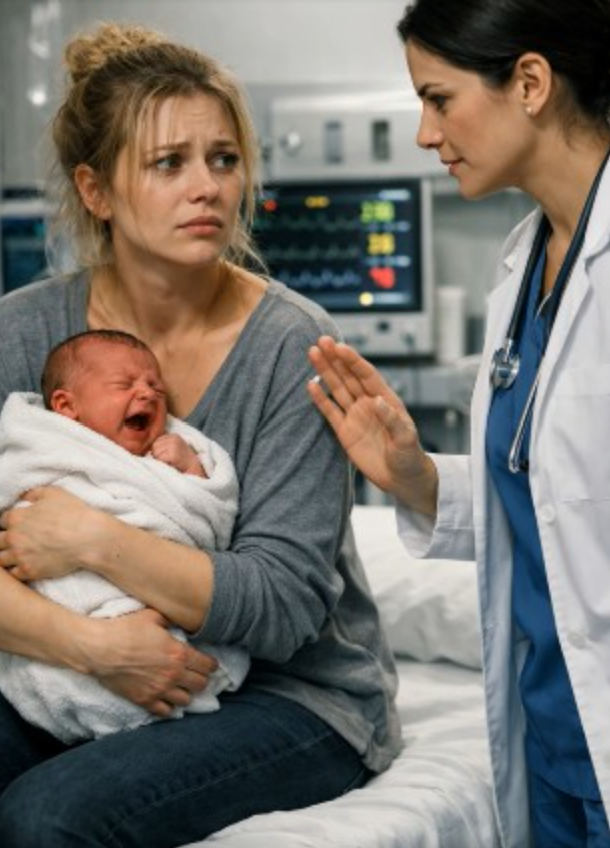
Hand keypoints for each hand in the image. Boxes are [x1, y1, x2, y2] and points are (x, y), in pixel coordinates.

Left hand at [0, 487, 102, 581]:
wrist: (88, 538)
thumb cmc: (73, 514)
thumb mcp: (54, 493)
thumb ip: (33, 493)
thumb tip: (23, 496)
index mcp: (17, 517)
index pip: (2, 520)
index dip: (10, 522)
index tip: (18, 525)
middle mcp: (14, 537)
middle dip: (4, 540)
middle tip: (17, 541)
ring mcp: (20, 556)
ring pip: (0, 559)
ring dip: (6, 556)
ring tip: (17, 555)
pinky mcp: (29, 571)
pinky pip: (13, 574)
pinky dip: (16, 571)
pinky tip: (24, 566)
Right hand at [85, 609, 218, 716]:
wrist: (100, 649)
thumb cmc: (126, 629)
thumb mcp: (152, 616)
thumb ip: (169, 620)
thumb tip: (176, 622)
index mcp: (179, 654)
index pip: (207, 665)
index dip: (212, 665)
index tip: (210, 664)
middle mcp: (173, 675)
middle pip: (200, 685)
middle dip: (201, 679)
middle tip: (196, 674)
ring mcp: (159, 690)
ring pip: (185, 700)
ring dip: (186, 693)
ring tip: (181, 687)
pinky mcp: (144, 700)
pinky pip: (165, 712)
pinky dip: (169, 706)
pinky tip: (166, 699)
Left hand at [151, 434, 206, 477]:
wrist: (195, 469)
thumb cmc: (181, 461)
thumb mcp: (174, 447)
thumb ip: (163, 444)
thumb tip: (145, 447)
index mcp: (173, 435)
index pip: (155, 442)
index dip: (158, 451)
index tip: (168, 456)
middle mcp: (174, 438)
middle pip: (154, 447)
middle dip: (158, 455)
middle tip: (169, 460)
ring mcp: (174, 445)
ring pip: (155, 453)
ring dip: (160, 460)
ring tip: (170, 462)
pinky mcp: (174, 454)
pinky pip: (160, 459)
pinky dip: (163, 464)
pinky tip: (172, 465)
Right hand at [308, 337, 437, 513]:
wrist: (402, 478)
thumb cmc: (410, 457)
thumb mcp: (406, 439)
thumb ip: (392, 420)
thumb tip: (377, 401)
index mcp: (386, 400)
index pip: (367, 375)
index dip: (353, 361)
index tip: (340, 347)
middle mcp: (368, 403)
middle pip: (348, 376)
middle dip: (335, 358)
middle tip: (321, 340)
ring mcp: (355, 416)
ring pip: (337, 389)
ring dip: (325, 372)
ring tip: (312, 353)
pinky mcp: (344, 431)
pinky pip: (330, 412)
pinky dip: (320, 399)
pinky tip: (310, 384)